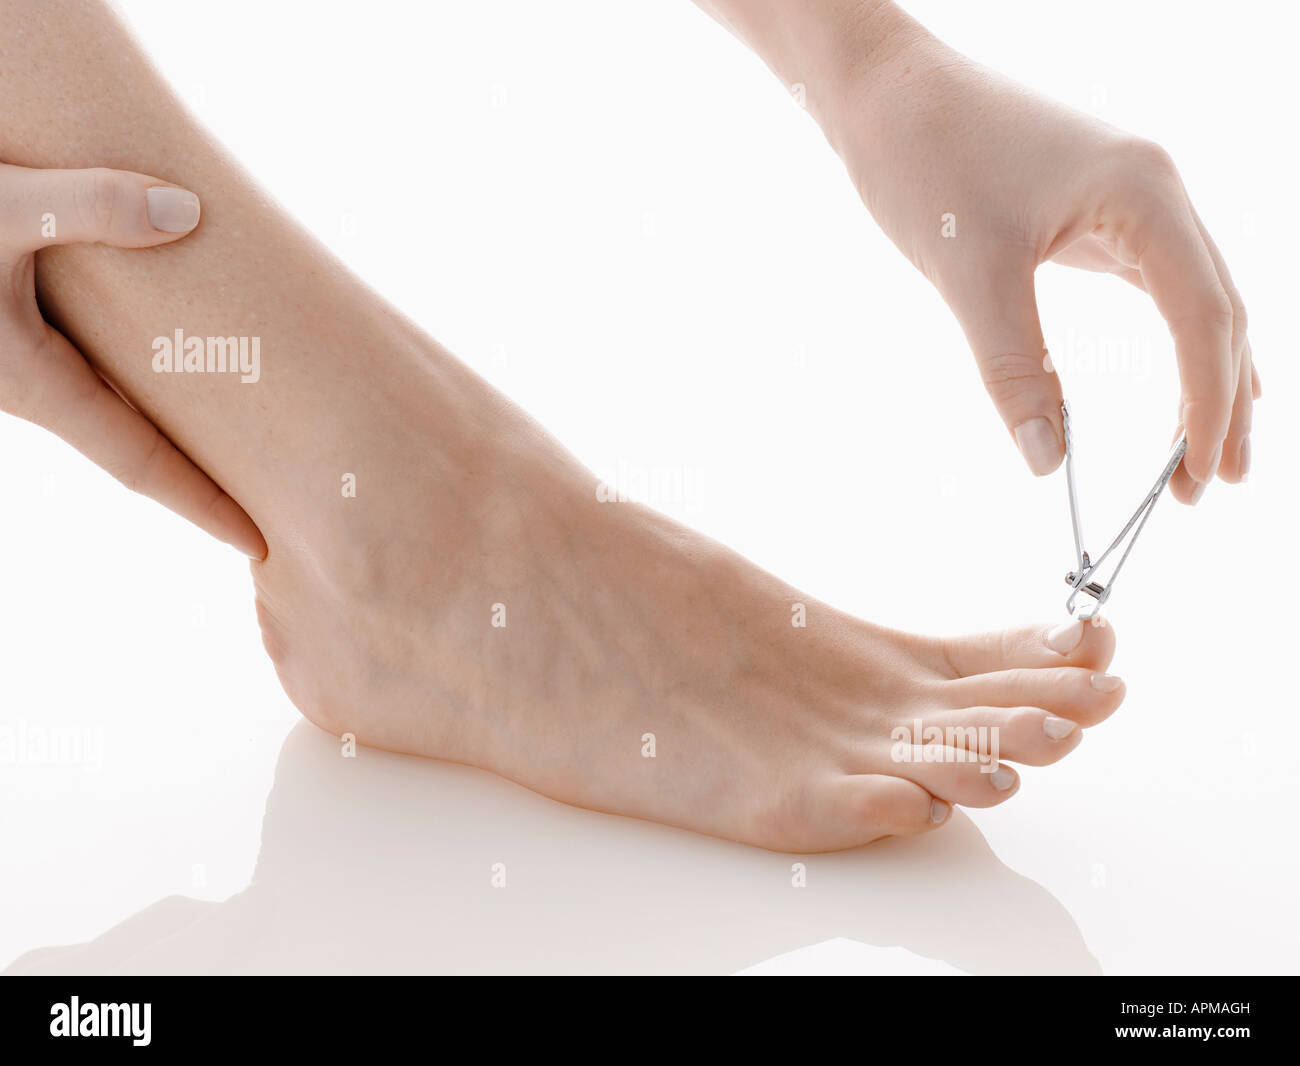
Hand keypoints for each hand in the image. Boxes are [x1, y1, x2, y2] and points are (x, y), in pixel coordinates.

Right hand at [0, 163, 265, 554]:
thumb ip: (87, 207)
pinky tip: (165, 370)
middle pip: (131, 445)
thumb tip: (188, 212)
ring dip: (164, 426)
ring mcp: (14, 365)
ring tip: (238, 440)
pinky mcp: (8, 334)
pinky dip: (132, 383)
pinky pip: (86, 370)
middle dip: (196, 476)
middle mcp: (26, 386)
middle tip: (271, 499)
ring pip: (107, 406)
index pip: (140, 461)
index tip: (257, 543)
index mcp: (35, 382)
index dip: (201, 504)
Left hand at [822, 11, 1255, 499]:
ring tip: (1205, 456)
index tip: (1200, 477)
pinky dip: (1179, 339)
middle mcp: (1155, 190)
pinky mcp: (1100, 210)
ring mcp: (1132, 198)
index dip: (1209, 404)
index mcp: (1143, 194)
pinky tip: (1183, 381)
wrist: (885, 91)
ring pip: (1197, 298)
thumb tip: (1047, 461)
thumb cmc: (924, 160)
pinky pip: (1161, 283)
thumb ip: (1012, 369)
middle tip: (1209, 489)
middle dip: (1223, 402)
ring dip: (1208, 376)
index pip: (1205, 317)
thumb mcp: (969, 273)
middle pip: (1219, 310)